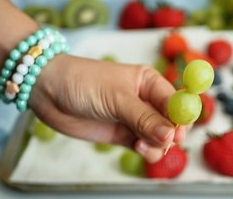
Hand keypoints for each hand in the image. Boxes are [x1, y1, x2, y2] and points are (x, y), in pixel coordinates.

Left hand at [29, 54, 187, 162]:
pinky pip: (146, 146)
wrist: (49, 91)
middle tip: (163, 141)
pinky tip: (136, 146)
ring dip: (157, 145)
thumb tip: (171, 135)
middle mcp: (147, 101)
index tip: (180, 131)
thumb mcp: (117, 97)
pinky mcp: (125, 135)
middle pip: (173, 122)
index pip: (177, 101)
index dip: (183, 116)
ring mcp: (137, 119)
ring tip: (141, 144)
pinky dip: (147, 150)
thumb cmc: (84, 82)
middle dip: (170, 134)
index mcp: (151, 82)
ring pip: (161, 138)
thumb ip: (144, 118)